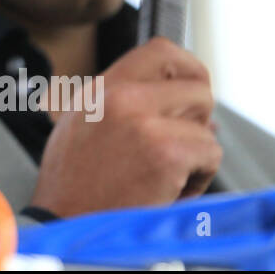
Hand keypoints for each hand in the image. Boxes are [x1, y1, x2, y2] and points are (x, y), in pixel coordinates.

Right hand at [30, 36, 221, 217]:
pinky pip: (210, 154)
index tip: (192, 90)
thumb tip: (193, 111)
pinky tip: (169, 190)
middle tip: (180, 146)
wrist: (64, 222)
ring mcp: (144, 123)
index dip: (188, 68)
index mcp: (102, 88)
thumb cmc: (73, 183)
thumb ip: (129, 107)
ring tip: (168, 174)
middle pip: (197, 87)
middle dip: (199, 120)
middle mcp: (121, 97)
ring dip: (197, 153)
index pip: (161, 50)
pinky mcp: (165, 154)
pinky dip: (200, 177)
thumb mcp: (84, 126)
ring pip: (207, 125)